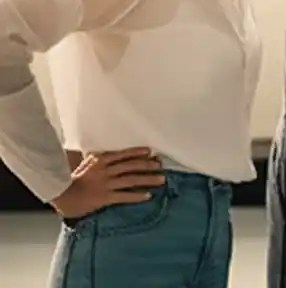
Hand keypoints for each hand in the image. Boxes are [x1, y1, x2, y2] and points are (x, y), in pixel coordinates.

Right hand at [49, 147, 165, 219]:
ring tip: (161, 179)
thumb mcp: (85, 164)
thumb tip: (112, 154)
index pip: (122, 154)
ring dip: (147, 179)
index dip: (137, 153)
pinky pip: (124, 196)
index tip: (150, 152)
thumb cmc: (72, 180)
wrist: (61, 195)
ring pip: (131, 180)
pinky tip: (148, 196)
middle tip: (160, 165)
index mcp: (99, 161)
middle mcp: (105, 170)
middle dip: (147, 165)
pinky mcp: (105, 197)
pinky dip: (136, 196)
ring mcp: (105, 184)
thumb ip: (99, 159)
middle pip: (130, 166)